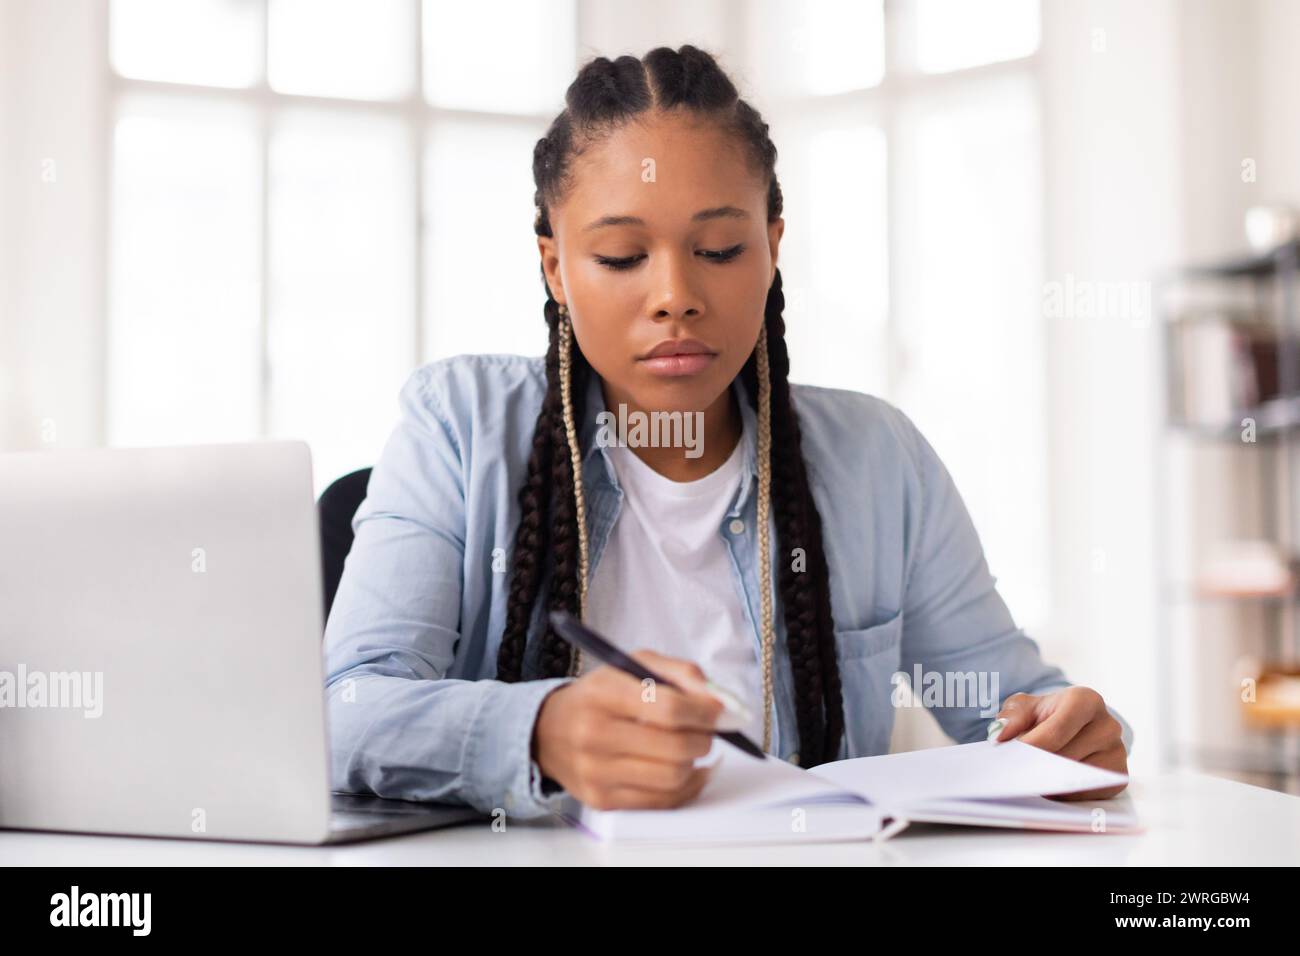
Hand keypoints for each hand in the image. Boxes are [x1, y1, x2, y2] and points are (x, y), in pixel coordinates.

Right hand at [532, 650, 723, 809]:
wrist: (547, 731)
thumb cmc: (599, 696)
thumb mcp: (631, 665)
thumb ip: (679, 673)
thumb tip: (719, 700)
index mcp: (603, 693)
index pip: (669, 708)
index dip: (705, 712)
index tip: (720, 711)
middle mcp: (595, 734)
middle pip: (675, 747)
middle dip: (705, 739)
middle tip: (709, 731)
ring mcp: (597, 772)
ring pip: (672, 777)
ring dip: (695, 763)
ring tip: (690, 748)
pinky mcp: (602, 800)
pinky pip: (662, 802)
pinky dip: (686, 786)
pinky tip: (687, 770)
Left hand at [991, 687, 1127, 799]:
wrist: (1071, 725)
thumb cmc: (1045, 715)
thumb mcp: (1024, 707)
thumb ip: (1011, 717)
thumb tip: (1001, 735)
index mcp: (1085, 700)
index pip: (1058, 728)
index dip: (1034, 744)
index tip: (1014, 756)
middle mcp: (1108, 724)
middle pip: (1067, 755)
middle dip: (1039, 765)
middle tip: (1016, 772)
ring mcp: (1117, 751)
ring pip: (1077, 776)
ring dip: (1051, 781)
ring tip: (1031, 777)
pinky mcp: (1119, 775)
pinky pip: (1087, 792)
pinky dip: (1065, 793)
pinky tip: (1051, 786)